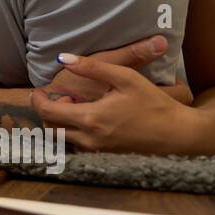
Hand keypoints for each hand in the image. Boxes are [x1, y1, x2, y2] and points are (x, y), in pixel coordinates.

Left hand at [31, 40, 197, 153]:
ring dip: (60, 123)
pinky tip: (88, 118)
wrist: (177, 134)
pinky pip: (78, 145)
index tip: (38, 91)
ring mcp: (96, 150)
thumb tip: (64, 59)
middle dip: (47, 112)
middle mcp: (89, 139)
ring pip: (63, 139)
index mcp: (91, 119)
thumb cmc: (154, 104)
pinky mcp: (104, 155)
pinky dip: (73, 132)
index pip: (48, 112)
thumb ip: (92, 68)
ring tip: (76, 105)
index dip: (37, 101)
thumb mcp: (125, 78)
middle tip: (62, 97)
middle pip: (50, 129)